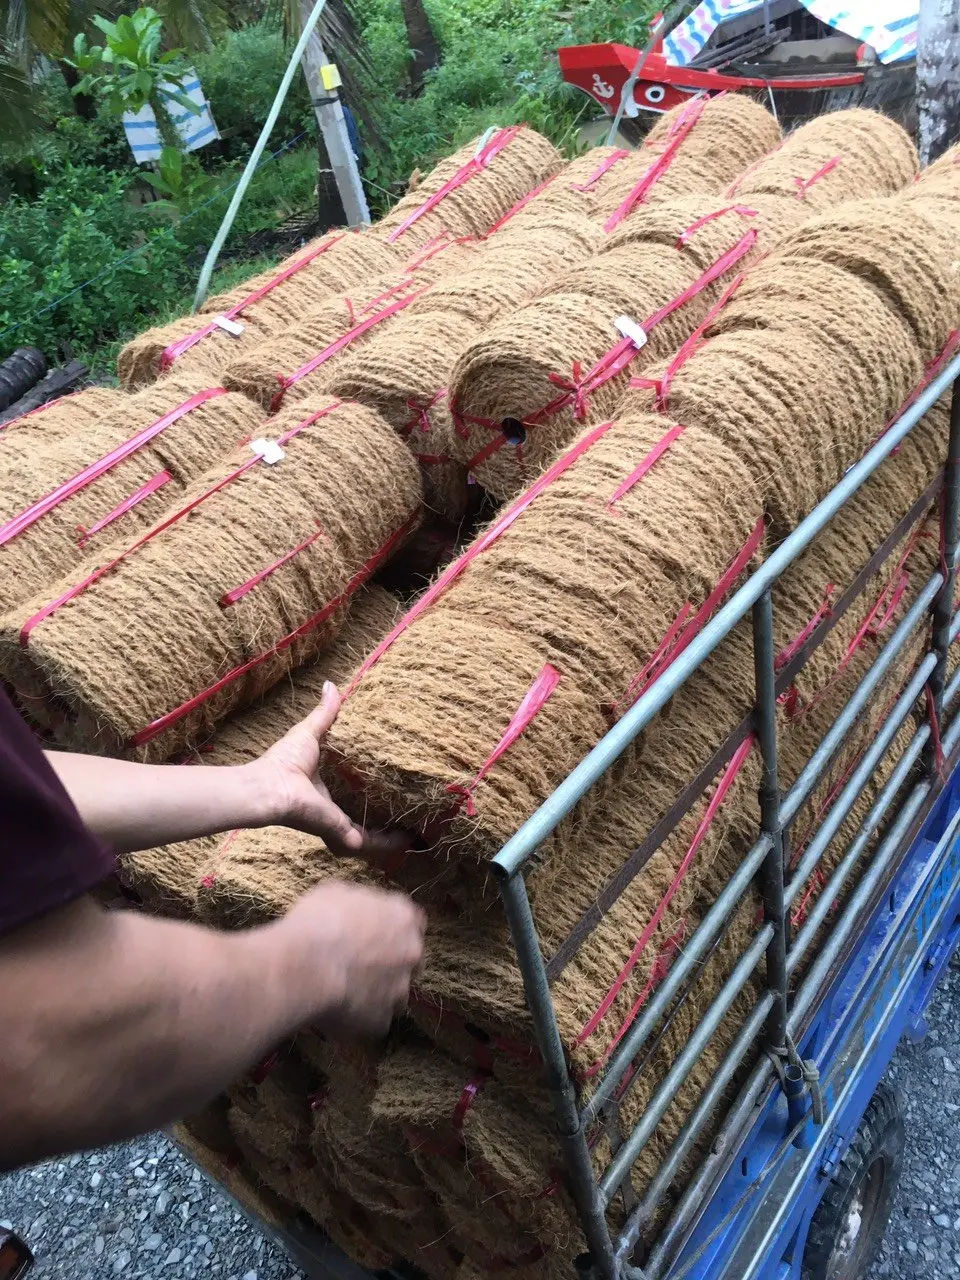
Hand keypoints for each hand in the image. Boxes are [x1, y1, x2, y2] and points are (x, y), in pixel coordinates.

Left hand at [245, 682, 407, 859]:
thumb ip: (325, 713)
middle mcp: (333, 812)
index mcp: (325, 791)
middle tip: (408, 815)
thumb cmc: (284, 762)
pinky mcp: (343, 832)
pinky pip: (369, 842)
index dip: (372, 794)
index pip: (353, 796)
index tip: (394, 785)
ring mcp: (338, 826)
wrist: (270, 789)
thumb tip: (331, 685)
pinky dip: (388, 843)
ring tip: (414, 833)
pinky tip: (408, 839)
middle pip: (364, 822)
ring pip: (371, 838)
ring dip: (391, 838)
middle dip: (385, 823)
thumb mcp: (310, 733)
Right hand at [277, 880, 425, 1036]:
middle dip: (390, 963)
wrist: (306, 967)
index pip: (413, 922)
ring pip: (395, 994)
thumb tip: (354, 910)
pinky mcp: (382, 1021)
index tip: (375, 933)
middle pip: (409, 959)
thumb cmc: (317, 923)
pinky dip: (359, 1017)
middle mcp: (411, 953)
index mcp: (402, 917)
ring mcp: (399, 990)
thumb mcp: (334, 892)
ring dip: (377, 993)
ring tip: (344, 991)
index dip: (393, 928)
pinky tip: (336, 1010)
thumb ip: (357, 902)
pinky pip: (374, 1020)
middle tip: (360, 965)